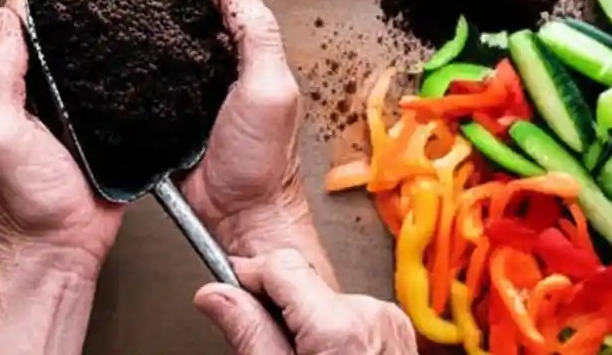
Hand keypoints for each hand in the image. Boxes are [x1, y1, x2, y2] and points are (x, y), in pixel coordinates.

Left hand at [0, 0, 129, 271]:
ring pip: (96, 23)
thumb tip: (7, 20)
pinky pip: (121, 59)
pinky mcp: (110, 111)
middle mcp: (48, 75)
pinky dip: (135, 27)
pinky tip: (154, 10)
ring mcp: (80, 91)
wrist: (60, 247)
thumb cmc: (27, 201)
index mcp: (18, 73)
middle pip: (69, 1)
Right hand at [137, 0, 331, 280]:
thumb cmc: (261, 164)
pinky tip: (111, 19)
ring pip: (169, 15)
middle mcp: (222, 52)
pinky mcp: (170, 99)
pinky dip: (132, 28)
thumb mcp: (269, 90)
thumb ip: (256, 33)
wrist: (241, 216)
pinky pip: (150, 53)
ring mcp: (195, 75)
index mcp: (250, 42)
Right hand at [195, 249, 417, 354]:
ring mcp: (389, 325)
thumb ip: (248, 334)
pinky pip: (350, 318)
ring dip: (305, 325)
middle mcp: (371, 316)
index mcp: (339, 326)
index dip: (249, 277)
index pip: (281, 264)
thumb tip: (215, 295)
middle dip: (278, 311)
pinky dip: (332, 335)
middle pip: (302, 284)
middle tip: (267, 351)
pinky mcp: (396, 335)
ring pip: (325, 301)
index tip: (232, 296)